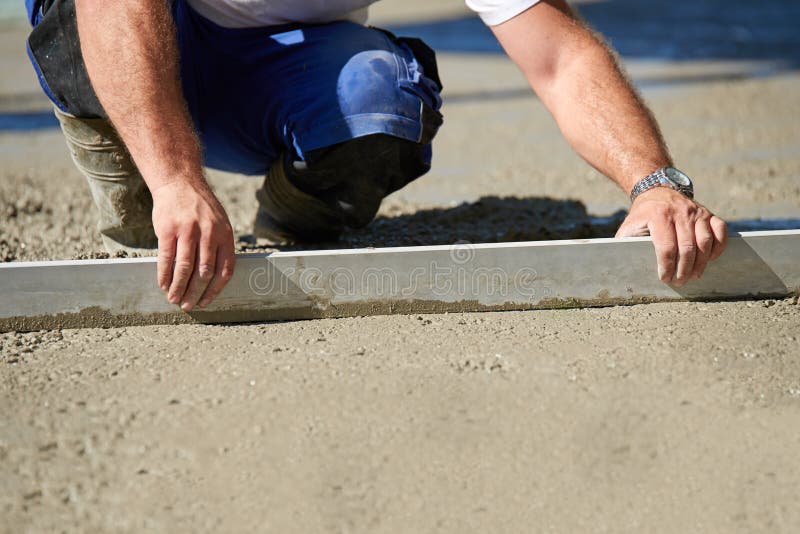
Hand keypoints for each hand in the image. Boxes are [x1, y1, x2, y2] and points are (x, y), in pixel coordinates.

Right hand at [151, 180, 234, 309]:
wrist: (180, 183)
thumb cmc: (201, 208)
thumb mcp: (219, 223)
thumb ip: (219, 247)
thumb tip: (216, 279)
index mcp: (225, 235)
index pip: (225, 269)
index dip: (215, 289)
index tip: (206, 302)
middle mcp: (209, 234)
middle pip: (204, 272)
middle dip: (195, 293)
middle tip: (187, 306)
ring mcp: (188, 231)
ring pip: (184, 267)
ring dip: (178, 287)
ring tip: (173, 299)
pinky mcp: (168, 229)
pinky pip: (166, 257)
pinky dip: (164, 274)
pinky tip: (162, 284)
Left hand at [616, 187, 727, 285]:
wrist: (657, 192)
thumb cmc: (642, 216)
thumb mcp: (629, 227)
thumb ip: (626, 243)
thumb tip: (623, 264)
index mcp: (658, 216)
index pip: (666, 247)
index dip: (666, 266)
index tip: (664, 278)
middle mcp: (680, 212)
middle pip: (687, 247)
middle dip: (684, 269)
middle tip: (680, 281)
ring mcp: (696, 212)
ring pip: (705, 241)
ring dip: (701, 262)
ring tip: (694, 275)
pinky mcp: (708, 213)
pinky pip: (720, 230)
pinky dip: (718, 247)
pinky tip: (710, 259)